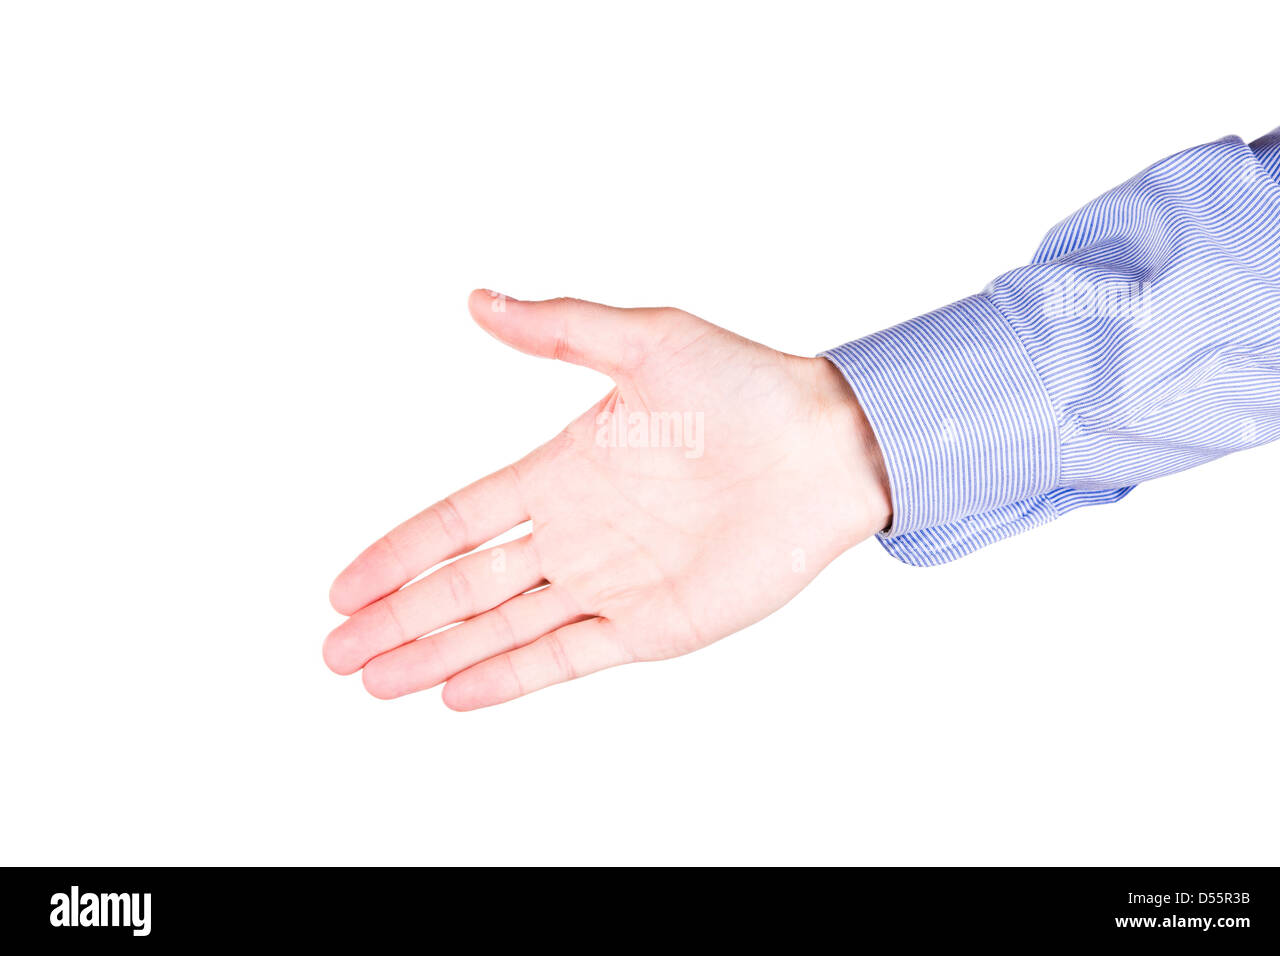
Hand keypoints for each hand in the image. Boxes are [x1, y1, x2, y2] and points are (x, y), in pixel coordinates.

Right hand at [324, 291, 891, 708]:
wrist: (829, 445)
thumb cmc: (747, 385)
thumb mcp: (645, 340)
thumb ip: (559, 327)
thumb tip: (475, 297)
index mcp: (562, 471)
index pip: (458, 521)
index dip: (399, 552)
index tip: (342, 585)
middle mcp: (577, 534)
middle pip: (465, 586)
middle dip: (398, 618)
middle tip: (332, 651)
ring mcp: (611, 583)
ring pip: (502, 628)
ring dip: (436, 655)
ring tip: (372, 681)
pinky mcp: (654, 623)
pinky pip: (568, 655)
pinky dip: (512, 676)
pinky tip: (457, 693)